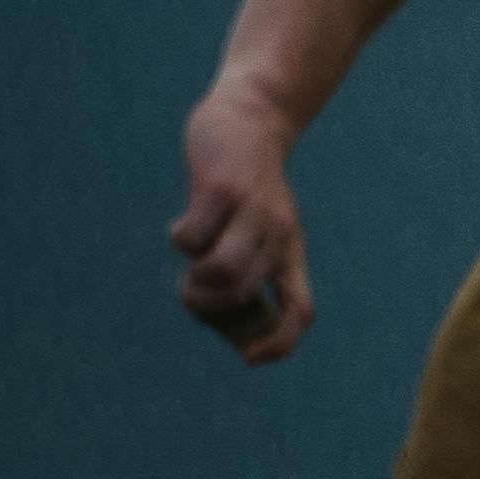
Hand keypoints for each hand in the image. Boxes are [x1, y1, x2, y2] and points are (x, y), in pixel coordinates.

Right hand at [169, 88, 310, 363]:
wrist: (249, 120)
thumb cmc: (246, 186)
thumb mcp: (258, 226)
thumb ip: (241, 265)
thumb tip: (207, 310)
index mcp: (289, 251)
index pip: (301, 311)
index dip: (280, 344)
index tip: (250, 358)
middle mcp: (278, 235)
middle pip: (241, 296)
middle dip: (205, 305)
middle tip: (191, 290)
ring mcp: (251, 212)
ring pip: (220, 271)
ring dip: (191, 277)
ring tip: (189, 260)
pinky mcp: (220, 189)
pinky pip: (191, 237)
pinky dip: (178, 238)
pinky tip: (183, 224)